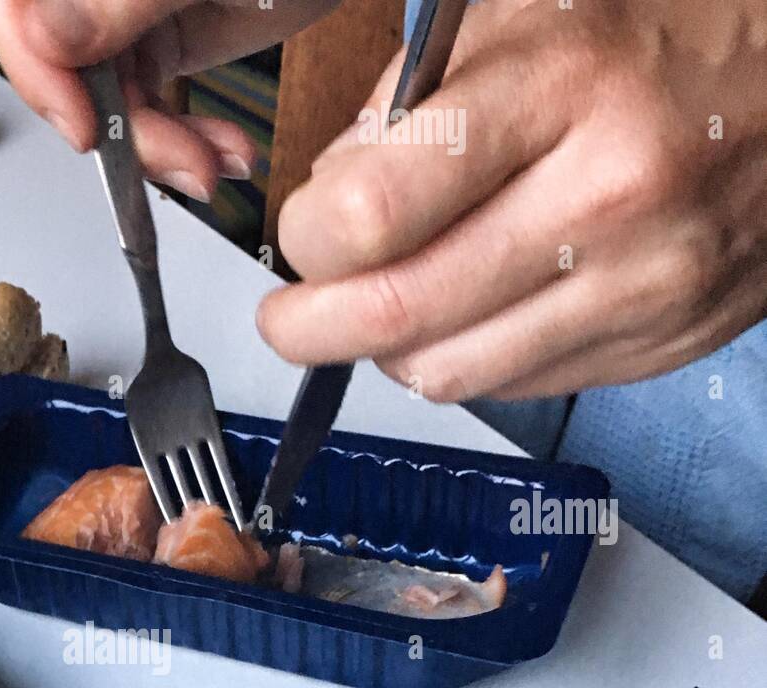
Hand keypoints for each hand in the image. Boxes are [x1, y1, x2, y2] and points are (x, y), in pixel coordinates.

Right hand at [0, 0, 331, 200]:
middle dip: (118, 128)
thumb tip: (47, 32)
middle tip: (175, 164)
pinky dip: (182, 142)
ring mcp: (119, 4)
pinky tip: (218, 156)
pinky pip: (144, 105)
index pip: (13, 6)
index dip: (39, 71)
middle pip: (55, 61)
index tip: (84, 127)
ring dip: (158, 148)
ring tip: (212, 167)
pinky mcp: (157, 34)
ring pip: (101, 98)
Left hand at [258, 0, 766, 399]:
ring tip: (387, 306)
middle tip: (288, 318)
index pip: (376, 211)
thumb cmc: (663, 29)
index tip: (303, 235)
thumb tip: (328, 199)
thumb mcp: (527, 6)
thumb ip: (408, 105)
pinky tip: (476, 309)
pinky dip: (471, 358)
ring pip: (448, 372)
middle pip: (399, 315)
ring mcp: (642, 284)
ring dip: (390, 351)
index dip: (310, 238)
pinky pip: (516, 386)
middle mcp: (607, 197)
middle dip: (311, 327)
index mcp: (563, 86)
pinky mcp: (660, 344)